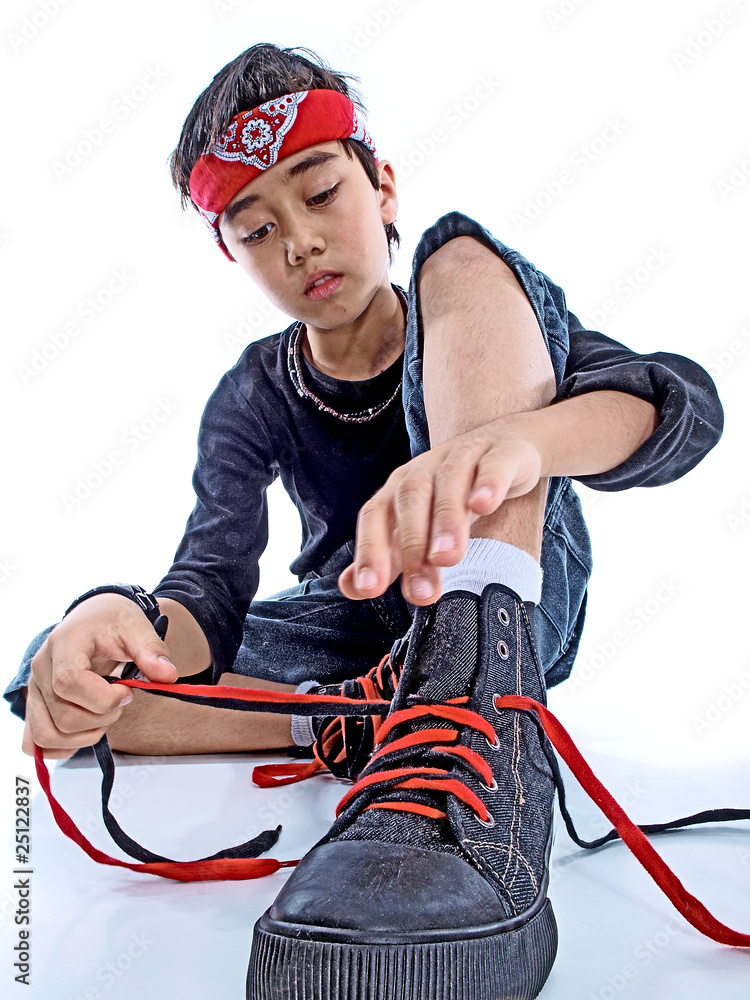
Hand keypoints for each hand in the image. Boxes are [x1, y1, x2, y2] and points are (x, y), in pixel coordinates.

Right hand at [23, 594, 177, 758]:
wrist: (94, 619)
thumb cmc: (111, 621)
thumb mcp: (136, 627)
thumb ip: (152, 650)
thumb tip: (168, 676)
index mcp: (63, 645)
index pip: (69, 683)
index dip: (103, 698)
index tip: (127, 691)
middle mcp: (41, 669)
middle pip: (63, 716)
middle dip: (102, 718)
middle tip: (121, 701)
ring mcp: (34, 690)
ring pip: (48, 735)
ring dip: (84, 736)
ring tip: (105, 715)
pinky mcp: (35, 706)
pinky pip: (36, 742)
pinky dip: (62, 746)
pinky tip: (86, 730)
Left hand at [338, 416, 543, 605]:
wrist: (509, 447)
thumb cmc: (457, 492)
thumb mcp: (421, 522)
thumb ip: (390, 554)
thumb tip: (351, 588)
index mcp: (400, 487)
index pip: (376, 514)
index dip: (370, 550)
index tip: (369, 589)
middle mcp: (426, 468)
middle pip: (410, 498)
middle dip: (411, 544)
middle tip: (420, 590)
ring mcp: (464, 456)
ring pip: (449, 482)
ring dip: (446, 520)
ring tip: (447, 557)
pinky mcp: (502, 453)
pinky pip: (494, 464)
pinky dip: (488, 483)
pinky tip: (485, 505)